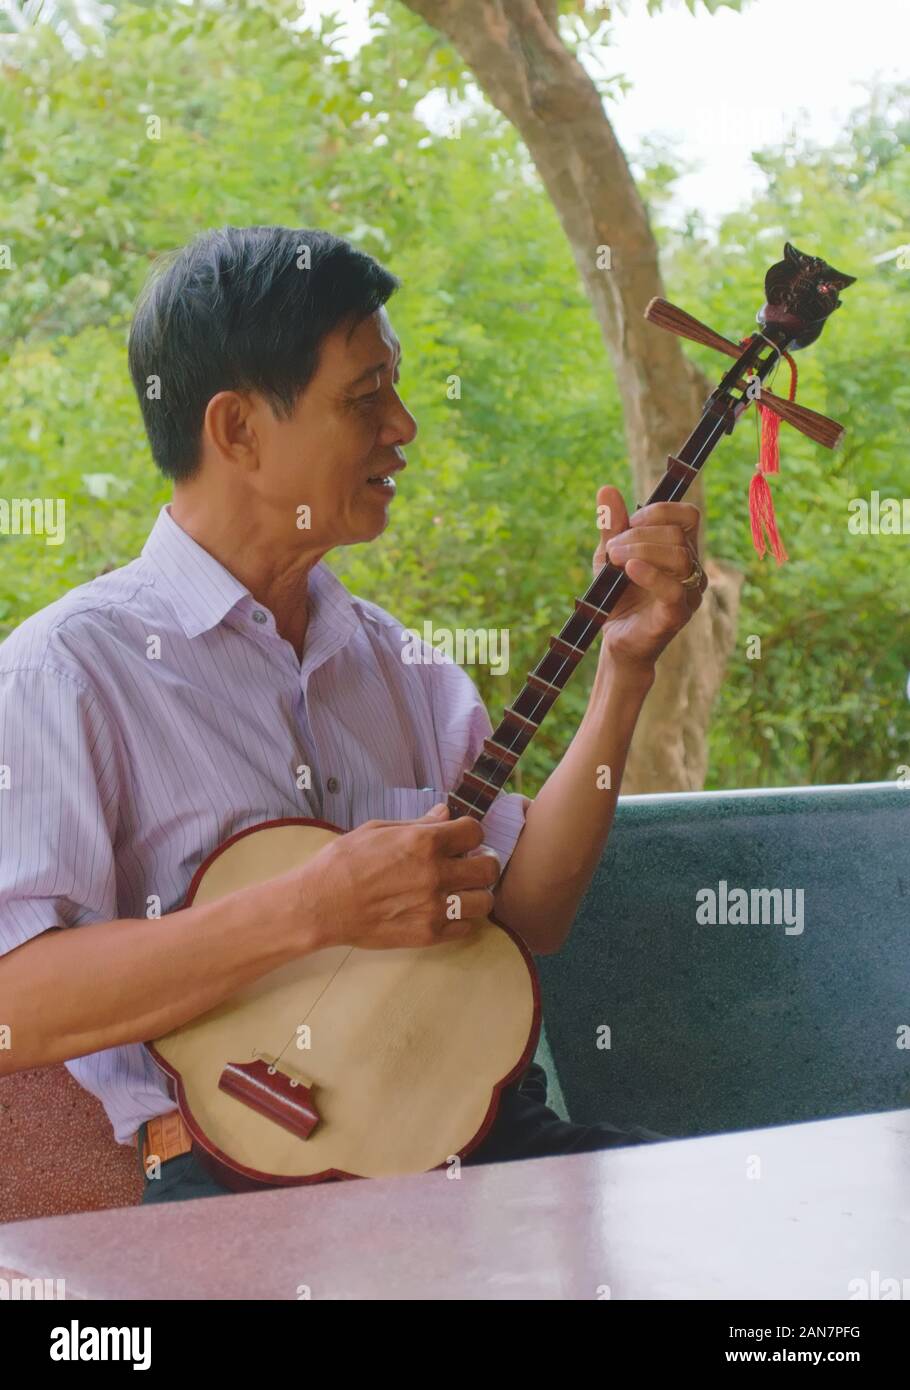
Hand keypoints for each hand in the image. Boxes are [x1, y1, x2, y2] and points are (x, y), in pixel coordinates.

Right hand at [298, 804, 500, 950]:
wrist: (321, 904)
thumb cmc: (344, 862)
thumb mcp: (379, 830)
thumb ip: (418, 823)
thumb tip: (445, 813)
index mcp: (424, 842)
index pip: (476, 831)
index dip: (470, 834)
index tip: (461, 839)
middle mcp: (436, 874)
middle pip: (489, 868)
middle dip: (482, 863)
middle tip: (468, 866)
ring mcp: (434, 907)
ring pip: (484, 901)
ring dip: (475, 894)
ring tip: (459, 892)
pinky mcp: (428, 934)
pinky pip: (466, 928)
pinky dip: (460, 920)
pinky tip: (445, 912)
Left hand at [593, 483, 706, 673]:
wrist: (615, 639)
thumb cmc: (617, 596)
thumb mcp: (609, 556)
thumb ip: (611, 526)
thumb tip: (606, 488)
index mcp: (681, 548)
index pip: (688, 515)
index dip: (658, 511)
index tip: (629, 523)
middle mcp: (692, 567)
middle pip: (676, 534)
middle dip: (638, 535)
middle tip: (612, 550)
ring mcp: (690, 592)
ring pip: (679, 555)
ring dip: (640, 550)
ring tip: (615, 562)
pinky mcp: (678, 614)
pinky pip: (674, 588)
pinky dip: (650, 574)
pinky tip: (630, 569)